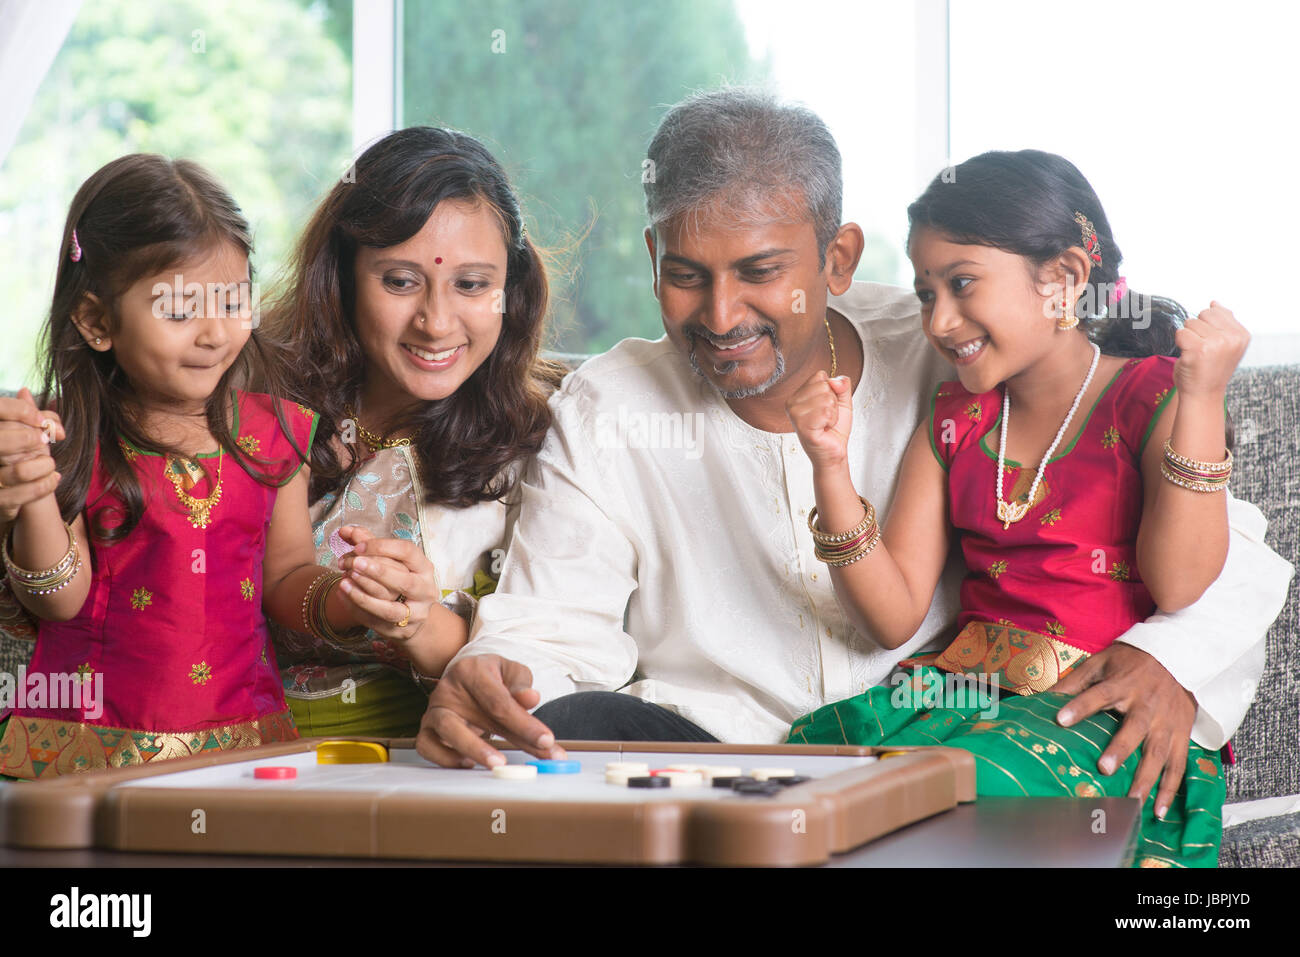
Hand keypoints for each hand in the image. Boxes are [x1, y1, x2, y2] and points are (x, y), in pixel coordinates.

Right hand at [0, 388, 65, 524]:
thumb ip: (25, 415)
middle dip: (32, 439)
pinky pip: (24, 496)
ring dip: (44, 466)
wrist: (7, 493)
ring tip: (50, 464)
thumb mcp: (19, 435)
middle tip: (44, 441)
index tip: (41, 421)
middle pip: (3, 439)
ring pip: (20, 471)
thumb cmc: (14, 459)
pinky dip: (47, 485)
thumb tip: (25, 391)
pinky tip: (54, 478)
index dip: (21, 411)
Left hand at [334, 525, 437, 641]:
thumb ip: (367, 542)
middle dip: (377, 572)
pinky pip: (376, 622)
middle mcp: (425, 591)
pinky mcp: (400, 631)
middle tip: (353, 563)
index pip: (408, 552)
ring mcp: (415, 614)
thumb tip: (344, 530)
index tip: (358, 546)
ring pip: (390, 609)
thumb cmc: (397, 579)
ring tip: (343, 582)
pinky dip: (356, 609)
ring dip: (364, 596)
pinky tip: (342, 595)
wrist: (412, 614)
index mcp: (424, 568)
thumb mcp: (388, 559)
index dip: (383, 547)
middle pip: (404, 582)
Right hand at [416, 654, 564, 767]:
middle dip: (513, 738)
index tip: (547, 740)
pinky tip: (469, 763)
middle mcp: (448, 689)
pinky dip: (446, 759)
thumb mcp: (511, 673)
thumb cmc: (490, 678)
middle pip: (478, 716)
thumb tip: (531, 698)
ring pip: (447, 731)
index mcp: (472, 671)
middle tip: (539, 754)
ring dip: (475, 750)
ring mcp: (434, 710)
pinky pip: (428, 747)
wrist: (463, 677)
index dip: (524, 723)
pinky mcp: (426, 728)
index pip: (499, 701)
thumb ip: (521, 686)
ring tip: (499, 763)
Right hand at [785, 371, 852, 470]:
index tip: (826, 407)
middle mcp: (791, 403)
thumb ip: (842, 385)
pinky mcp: (802, 426)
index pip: (820, 376)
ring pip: (826, 399)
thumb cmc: (834, 429)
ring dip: (833, 414)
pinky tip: (824, 429)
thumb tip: (835, 381)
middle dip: (833, 403)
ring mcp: (795, 414)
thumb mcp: (842, 401)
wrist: (833, 452)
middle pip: (824, 386)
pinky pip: (825, 412)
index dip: (831, 391)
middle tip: (826, 418)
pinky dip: (831, 421)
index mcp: (797, 395)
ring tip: (825, 424)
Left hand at [1053, 643, 1196, 818]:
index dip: (1080, 707)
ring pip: (1158, 752)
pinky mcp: (1181, 735)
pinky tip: (1157, 810)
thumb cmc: (1132, 662)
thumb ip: (1075, 681)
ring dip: (1147, 778)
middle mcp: (1147, 705)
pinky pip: (1178, 765)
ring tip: (1132, 801)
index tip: (1060, 719)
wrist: (1179, 657)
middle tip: (1104, 768)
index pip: (1099, 695)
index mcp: (1122, 685)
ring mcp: (1167, 722)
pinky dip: (1170, 789)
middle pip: (1135, 728)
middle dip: (1121, 749)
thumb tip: (1043, 697)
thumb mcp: (1102, 662)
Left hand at [1172, 301, 1248, 399]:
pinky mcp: (1198, 349)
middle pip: (1202, 314)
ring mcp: (1216, 343)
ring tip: (1196, 354)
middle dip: (1197, 329)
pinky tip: (1188, 357)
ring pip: (1190, 323)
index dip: (1207, 326)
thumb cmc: (1210, 369)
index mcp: (1242, 335)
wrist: (1203, 394)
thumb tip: (1214, 303)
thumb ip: (1223, 322)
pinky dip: (1179, 344)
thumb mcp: (1225, 344)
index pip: (1216, 311)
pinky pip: (1180, 333)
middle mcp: (1232, 338)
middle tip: (1202, 349)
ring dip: (1188, 337)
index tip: (1211, 344)